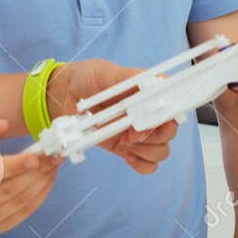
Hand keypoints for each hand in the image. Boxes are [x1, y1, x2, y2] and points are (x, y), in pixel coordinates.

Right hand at [0, 116, 59, 231]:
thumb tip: (1, 125)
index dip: (12, 166)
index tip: (35, 157)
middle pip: (8, 190)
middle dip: (36, 172)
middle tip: (55, 154)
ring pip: (19, 202)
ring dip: (42, 181)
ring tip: (55, 162)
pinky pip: (24, 212)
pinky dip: (40, 194)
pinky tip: (48, 177)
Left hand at [48, 58, 178, 173]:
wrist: (64, 96)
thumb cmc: (86, 78)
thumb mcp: (104, 72)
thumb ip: (125, 77)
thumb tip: (149, 80)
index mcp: (147, 92)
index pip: (174, 103)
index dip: (170, 113)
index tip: (156, 117)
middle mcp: (147, 113)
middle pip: (170, 131)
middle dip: (155, 134)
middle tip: (133, 131)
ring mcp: (137, 132)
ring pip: (161, 150)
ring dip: (147, 149)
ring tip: (125, 141)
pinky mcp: (126, 148)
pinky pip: (147, 165)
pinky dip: (142, 164)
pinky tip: (128, 155)